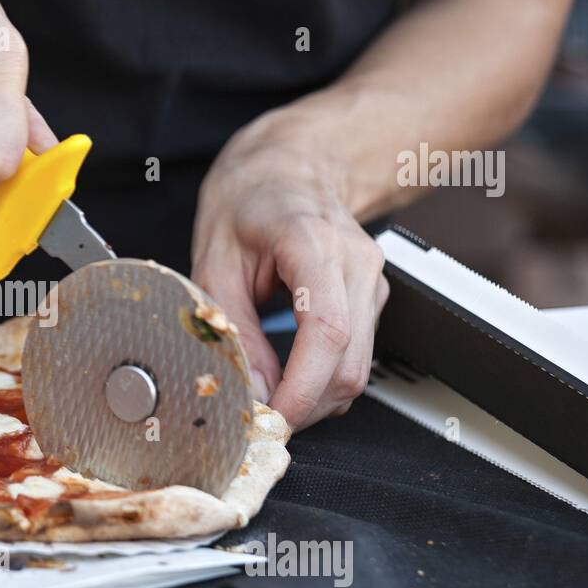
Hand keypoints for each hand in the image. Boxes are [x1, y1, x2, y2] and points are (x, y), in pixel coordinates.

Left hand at [191, 114, 388, 429]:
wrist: (290, 168)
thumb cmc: (248, 203)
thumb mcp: (215, 262)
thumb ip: (233, 328)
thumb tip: (250, 390)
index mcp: (313, 243)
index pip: (327, 331)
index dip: (303, 387)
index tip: (273, 416)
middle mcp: (356, 262)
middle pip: (351, 362)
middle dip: (306, 405)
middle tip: (260, 419)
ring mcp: (372, 280)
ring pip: (360, 369)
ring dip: (316, 398)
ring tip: (270, 399)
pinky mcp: (372, 297)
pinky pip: (358, 356)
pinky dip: (325, 380)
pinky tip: (292, 378)